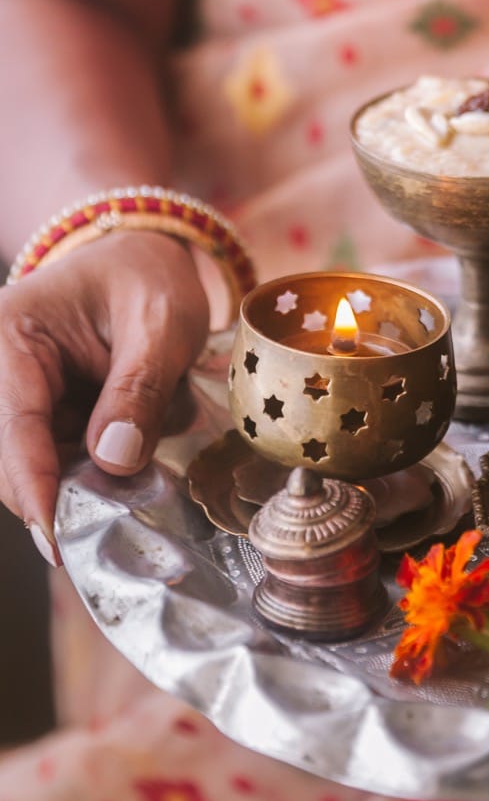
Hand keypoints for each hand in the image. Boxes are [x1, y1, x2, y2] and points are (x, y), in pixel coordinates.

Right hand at [0, 233, 208, 561]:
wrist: (144, 260)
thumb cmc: (150, 279)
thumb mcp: (162, 323)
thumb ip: (137, 389)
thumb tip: (113, 459)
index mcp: (11, 337)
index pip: (15, 429)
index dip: (35, 489)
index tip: (56, 540)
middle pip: (12, 460)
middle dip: (65, 489)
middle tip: (121, 508)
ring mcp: (13, 394)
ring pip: (35, 465)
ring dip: (84, 475)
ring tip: (138, 449)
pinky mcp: (34, 412)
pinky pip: (54, 457)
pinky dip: (91, 464)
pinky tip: (131, 445)